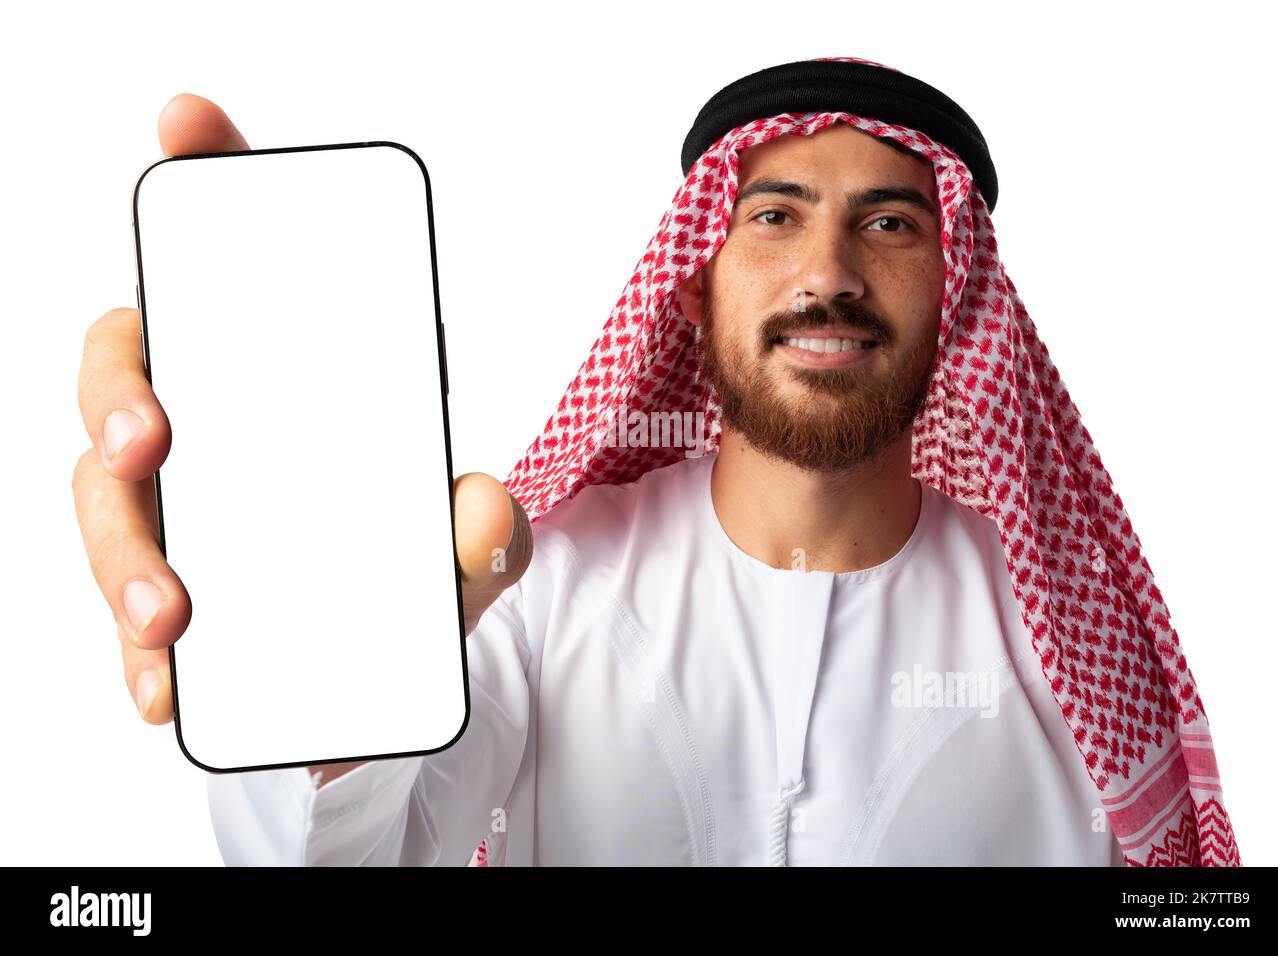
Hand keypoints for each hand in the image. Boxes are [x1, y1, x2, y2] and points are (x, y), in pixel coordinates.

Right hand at [72, 94, 531, 727]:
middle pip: (129, 374)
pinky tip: (162, 688)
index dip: (206, 181)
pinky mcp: (163, 601)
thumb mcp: (469, 550)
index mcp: (282, 383)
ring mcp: (177, 512)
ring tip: (171, 614)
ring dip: (123, 553)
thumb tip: (481, 509)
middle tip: (151, 433)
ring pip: (105, 501)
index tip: (190, 123)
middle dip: (120, 390)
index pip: (234, 267)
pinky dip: (137, 657)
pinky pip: (125, 616)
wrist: (385, 680)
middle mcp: (213, 430)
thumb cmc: (412, 574)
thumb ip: (488, 531)